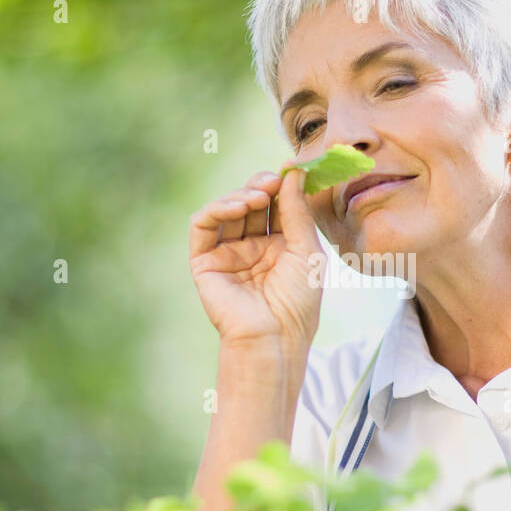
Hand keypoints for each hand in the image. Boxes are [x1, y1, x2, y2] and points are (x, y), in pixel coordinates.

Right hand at [189, 167, 323, 348]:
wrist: (275, 337)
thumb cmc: (298, 302)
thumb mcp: (307, 251)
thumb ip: (297, 211)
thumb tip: (292, 172)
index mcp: (280, 246)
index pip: (276, 205)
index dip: (281, 187)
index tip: (290, 172)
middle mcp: (253, 247)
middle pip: (251, 202)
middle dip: (261, 187)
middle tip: (272, 181)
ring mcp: (228, 253)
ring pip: (226, 209)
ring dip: (241, 195)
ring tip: (258, 196)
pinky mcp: (205, 261)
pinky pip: (202, 225)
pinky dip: (216, 209)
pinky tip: (237, 207)